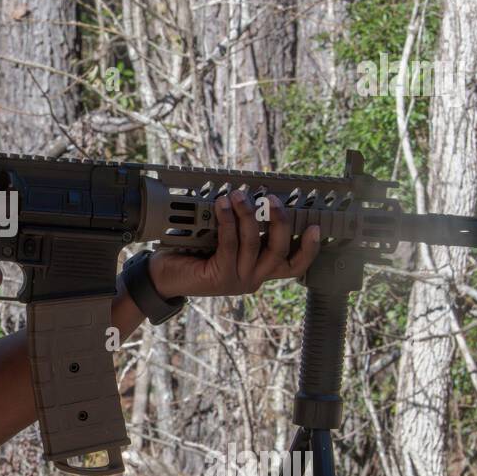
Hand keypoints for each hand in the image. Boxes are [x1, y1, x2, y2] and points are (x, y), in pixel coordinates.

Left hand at [149, 190, 321, 298]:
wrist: (162, 277)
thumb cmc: (192, 255)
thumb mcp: (223, 242)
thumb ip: (241, 229)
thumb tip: (251, 197)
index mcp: (259, 271)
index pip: (293, 266)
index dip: (308, 249)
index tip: (315, 227)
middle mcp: (253, 278)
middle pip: (280, 252)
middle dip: (279, 222)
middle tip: (272, 199)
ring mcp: (237, 280)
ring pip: (254, 244)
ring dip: (248, 215)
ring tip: (239, 195)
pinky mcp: (220, 277)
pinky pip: (230, 244)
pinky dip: (228, 221)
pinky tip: (222, 206)